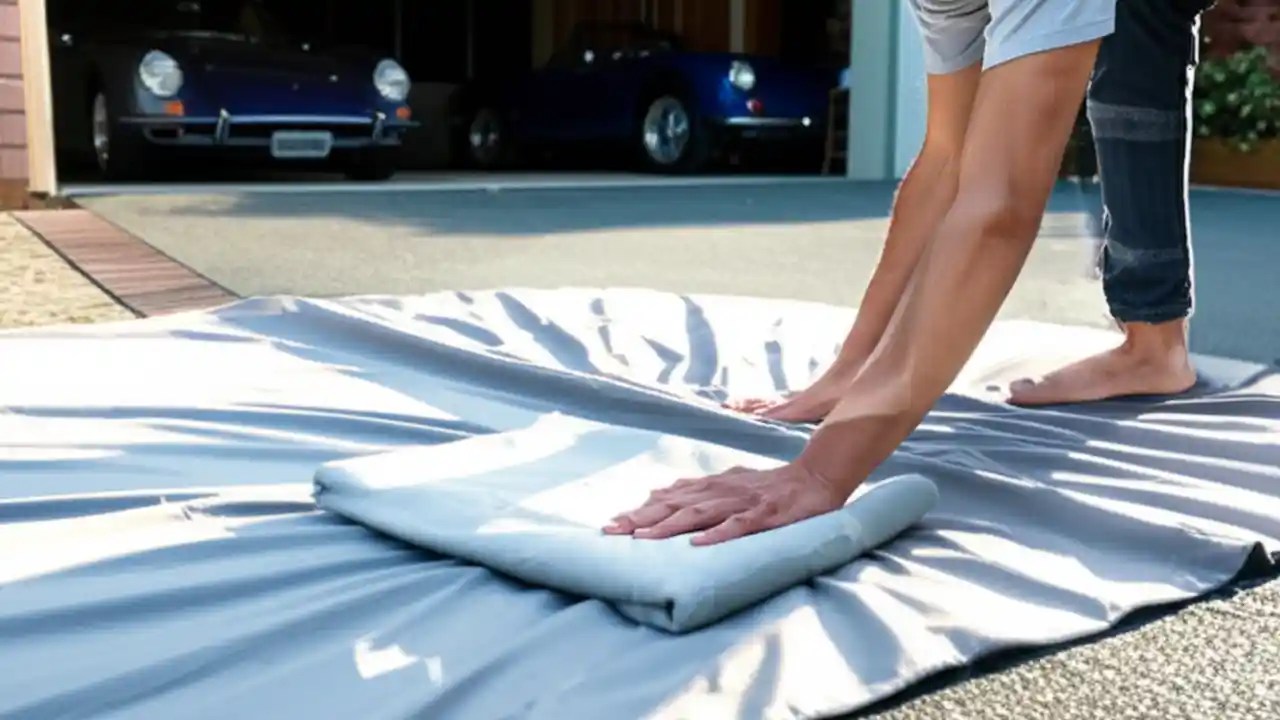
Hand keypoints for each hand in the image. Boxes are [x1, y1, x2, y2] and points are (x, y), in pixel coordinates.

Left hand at [601, 462, 848, 545]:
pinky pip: (739, 526)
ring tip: (642, 539)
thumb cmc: (772, 484)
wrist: (817, 476)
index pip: (670, 498)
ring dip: (669, 526)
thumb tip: (662, 492)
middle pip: (676, 505)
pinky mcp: (765, 515)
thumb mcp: (731, 481)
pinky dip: (718, 535)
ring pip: (700, 514)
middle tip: (612, 532)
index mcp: (713, 486)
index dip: (640, 511)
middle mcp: (722, 491)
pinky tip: (698, 546)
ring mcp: (743, 503)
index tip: (612, 524)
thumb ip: (699, 488)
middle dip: (642, 519)